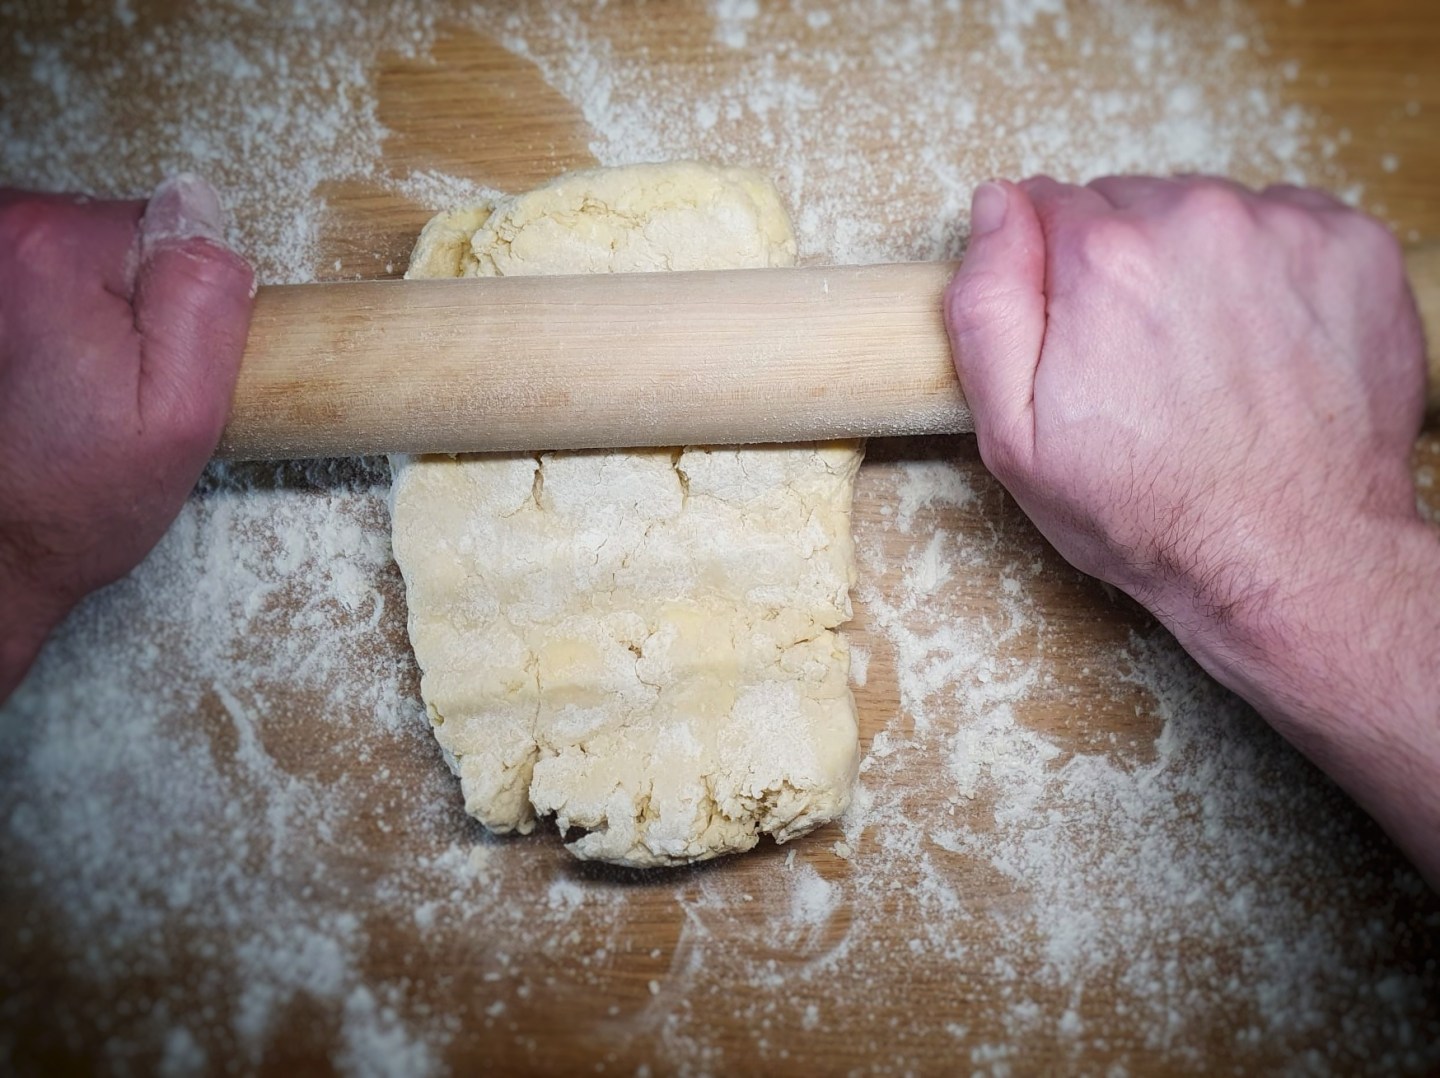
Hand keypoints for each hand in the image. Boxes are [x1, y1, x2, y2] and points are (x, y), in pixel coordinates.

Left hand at [0, 175, 254, 700]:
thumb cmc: (68, 500)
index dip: (176, 302)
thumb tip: (201, 210)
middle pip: (104, 236)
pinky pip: (24, 287)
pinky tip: (30, 384)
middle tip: (108, 385)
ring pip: (60, 260)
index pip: (162, 227)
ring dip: (73, 316)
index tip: (150, 364)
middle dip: (120, 304)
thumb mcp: (183, 413)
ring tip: (63, 390)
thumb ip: (202, 298)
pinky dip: (35, 328)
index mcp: (54, 252)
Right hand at [944, 174, 1439, 885]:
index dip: (1044, 282)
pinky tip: (1251, 355)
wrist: (1290, 565)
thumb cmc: (1150, 518)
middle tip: (1131, 374)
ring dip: (1189, 276)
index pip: (1047, 206)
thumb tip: (994, 210)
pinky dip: (1258, 274)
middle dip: (1115, 277)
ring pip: (1202, 213)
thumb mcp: (1016, 441)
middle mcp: (1199, 226)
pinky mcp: (1348, 252)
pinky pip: (1276, 228)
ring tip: (1195, 373)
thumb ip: (987, 306)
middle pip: (1128, 204)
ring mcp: (1284, 234)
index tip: (1063, 339)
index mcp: (1107, 264)